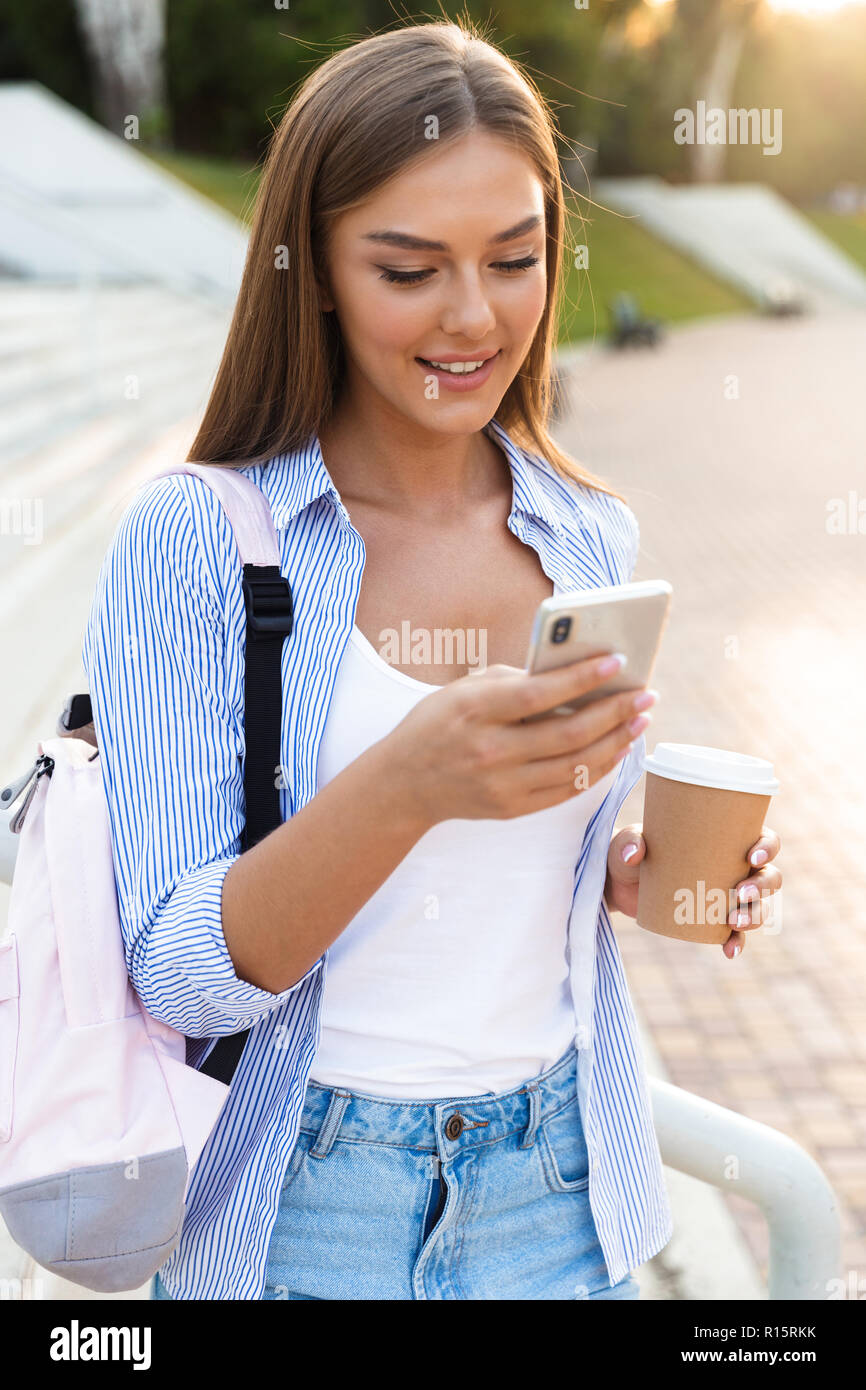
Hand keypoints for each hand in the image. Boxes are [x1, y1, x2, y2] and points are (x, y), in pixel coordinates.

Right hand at [384, 654, 655, 825]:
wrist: (403, 784)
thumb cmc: (438, 723)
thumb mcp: (463, 689)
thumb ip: (513, 680)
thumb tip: (571, 674)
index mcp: (475, 711)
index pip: (539, 693)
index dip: (582, 678)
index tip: (618, 661)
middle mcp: (490, 751)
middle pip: (568, 733)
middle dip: (614, 712)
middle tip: (646, 695)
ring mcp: (502, 785)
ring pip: (575, 765)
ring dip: (615, 742)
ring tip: (639, 721)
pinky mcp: (512, 809)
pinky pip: (566, 789)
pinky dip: (596, 769)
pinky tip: (615, 749)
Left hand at [604, 823, 782, 959]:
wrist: (617, 883)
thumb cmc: (629, 851)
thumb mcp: (627, 841)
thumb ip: (629, 842)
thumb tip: (634, 853)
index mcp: (726, 839)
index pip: (763, 840)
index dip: (767, 847)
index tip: (751, 857)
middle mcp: (734, 867)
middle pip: (769, 876)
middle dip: (762, 886)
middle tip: (739, 892)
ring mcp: (726, 896)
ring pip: (759, 907)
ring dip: (755, 915)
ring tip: (733, 921)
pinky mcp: (712, 920)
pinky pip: (736, 935)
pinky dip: (737, 943)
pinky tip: (730, 951)